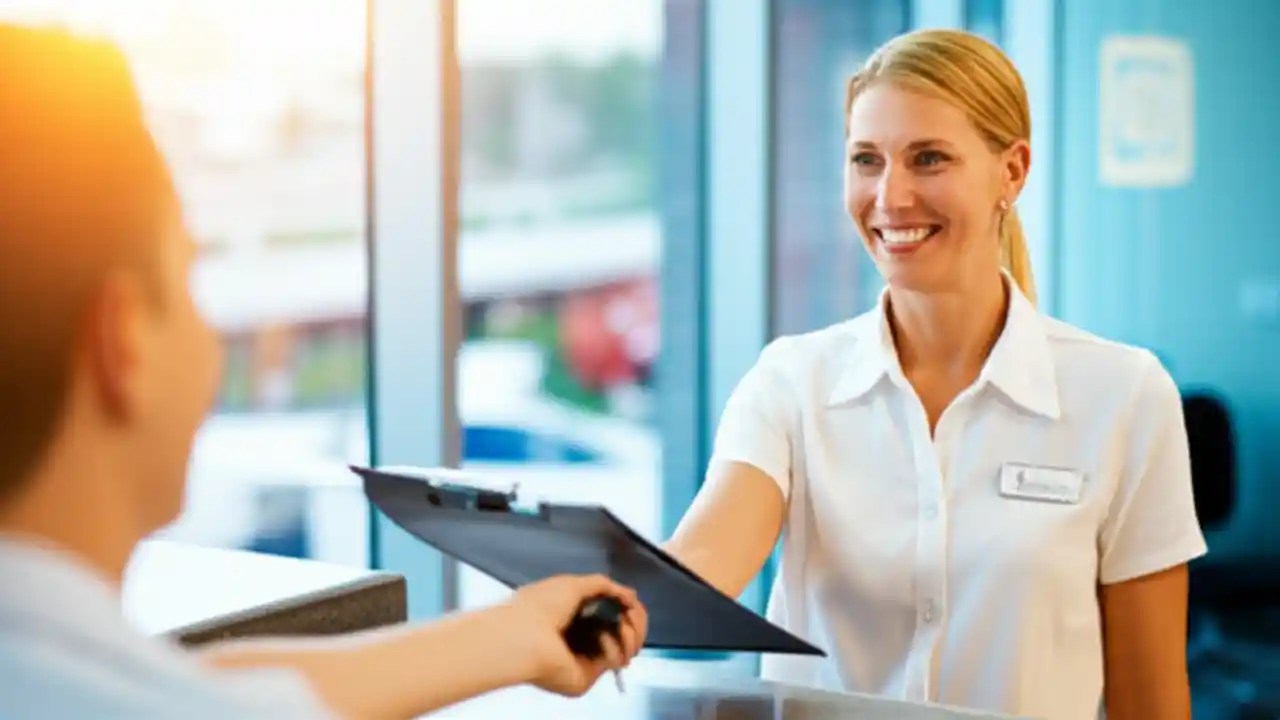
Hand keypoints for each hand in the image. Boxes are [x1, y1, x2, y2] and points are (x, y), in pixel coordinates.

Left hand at [499, 574, 648, 696]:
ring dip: (630, 633)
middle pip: (624, 629)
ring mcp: (585, 656)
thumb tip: (630, 595)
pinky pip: (614, 660)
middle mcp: (581, 636)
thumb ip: (605, 586)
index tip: (633, 602)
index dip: (628, 607)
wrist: (524, 635)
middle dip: (635, 620)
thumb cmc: (540, 606)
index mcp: (574, 612)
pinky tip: (602, 639)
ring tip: (621, 626)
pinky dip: (615, 647)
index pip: (612, 611)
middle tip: (632, 615)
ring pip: (625, 646)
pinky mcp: (588, 674)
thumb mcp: (574, 583)